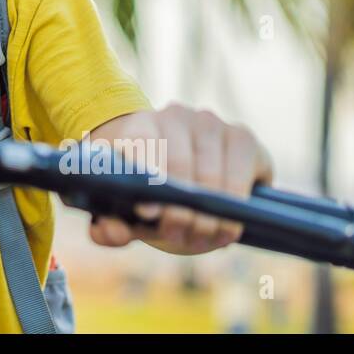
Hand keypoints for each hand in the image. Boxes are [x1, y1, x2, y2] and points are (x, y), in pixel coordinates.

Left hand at [85, 103, 273, 254]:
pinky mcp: (242, 137)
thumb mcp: (124, 210)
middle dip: (180, 209)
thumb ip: (110, 226)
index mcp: (139, 125)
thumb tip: (112, 232)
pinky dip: (236, 205)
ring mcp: (211, 123)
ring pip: (212, 173)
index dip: (147, 176)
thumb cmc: (147, 191)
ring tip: (201, 237)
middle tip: (177, 236)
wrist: (180, 170)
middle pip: (180, 163)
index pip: (141, 142)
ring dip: (209, 214)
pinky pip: (242, 173)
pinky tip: (227, 227)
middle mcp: (175, 115)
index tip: (148, 212)